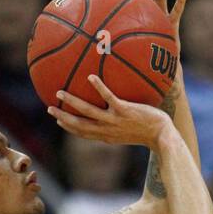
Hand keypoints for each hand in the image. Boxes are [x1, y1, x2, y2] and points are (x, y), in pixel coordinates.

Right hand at [47, 74, 172, 149]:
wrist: (162, 135)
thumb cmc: (148, 131)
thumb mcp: (130, 131)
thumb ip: (119, 123)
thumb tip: (114, 112)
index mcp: (107, 136)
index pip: (83, 133)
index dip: (69, 127)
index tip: (58, 120)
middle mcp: (107, 130)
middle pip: (79, 125)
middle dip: (63, 117)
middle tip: (50, 108)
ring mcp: (115, 121)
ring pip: (88, 112)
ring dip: (72, 103)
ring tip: (60, 92)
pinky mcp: (124, 111)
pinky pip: (108, 98)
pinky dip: (99, 88)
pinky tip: (90, 77)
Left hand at [105, 0, 187, 74]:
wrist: (161, 78)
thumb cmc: (141, 70)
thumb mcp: (121, 63)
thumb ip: (108, 56)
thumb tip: (86, 58)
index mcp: (135, 20)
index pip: (123, 0)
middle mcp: (147, 16)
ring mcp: (161, 20)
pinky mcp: (173, 27)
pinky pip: (177, 12)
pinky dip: (180, 1)